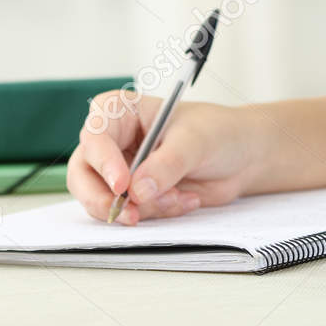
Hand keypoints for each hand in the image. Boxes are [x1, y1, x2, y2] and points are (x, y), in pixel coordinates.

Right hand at [67, 90, 263, 224]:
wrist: (242, 157)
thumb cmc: (218, 132)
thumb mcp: (196, 141)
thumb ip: (167, 164)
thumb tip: (138, 190)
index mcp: (123, 112)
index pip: (95, 133)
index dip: (102, 160)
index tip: (122, 184)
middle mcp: (115, 141)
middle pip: (83, 172)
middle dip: (103, 198)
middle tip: (129, 214)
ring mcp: (122, 170)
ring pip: (103, 199)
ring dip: (142, 207)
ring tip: (178, 196)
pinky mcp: (135, 196)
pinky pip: (131, 213)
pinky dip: (157, 213)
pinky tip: (185, 199)